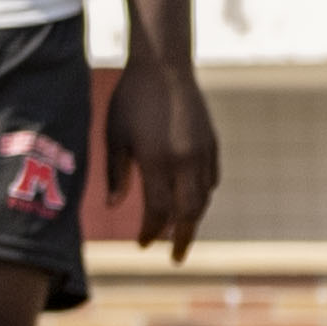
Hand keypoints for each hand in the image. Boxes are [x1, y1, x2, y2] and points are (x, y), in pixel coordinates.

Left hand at [105, 56, 218, 261]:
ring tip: (181, 232)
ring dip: (193, 218)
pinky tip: (192, 201)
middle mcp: (185, 162)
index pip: (158, 211)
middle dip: (182, 238)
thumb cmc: (129, 100)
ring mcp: (203, 153)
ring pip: (203, 197)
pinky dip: (203, 195)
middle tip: (176, 257)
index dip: (151, 232)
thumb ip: (115, 172)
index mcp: (157, 162)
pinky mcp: (213, 143)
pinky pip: (212, 179)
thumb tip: (113, 206)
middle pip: (189, 212)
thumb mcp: (114, 134)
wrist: (164, 67)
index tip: (143, 246)